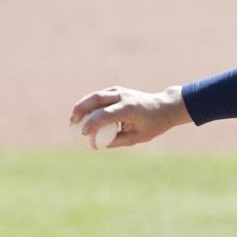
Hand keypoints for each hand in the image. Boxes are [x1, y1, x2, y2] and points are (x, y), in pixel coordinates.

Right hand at [69, 85, 191, 149]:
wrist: (164, 107)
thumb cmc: (152, 125)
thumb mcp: (137, 137)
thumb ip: (117, 141)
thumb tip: (97, 145)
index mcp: (129, 109)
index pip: (105, 115)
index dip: (92, 125)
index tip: (85, 135)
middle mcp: (123, 97)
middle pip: (96, 99)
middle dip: (80, 110)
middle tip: (72, 123)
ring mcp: (119, 91)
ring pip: (95, 95)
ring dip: (81, 106)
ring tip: (73, 119)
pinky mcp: (116, 90)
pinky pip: (99, 96)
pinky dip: (89, 104)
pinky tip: (82, 114)